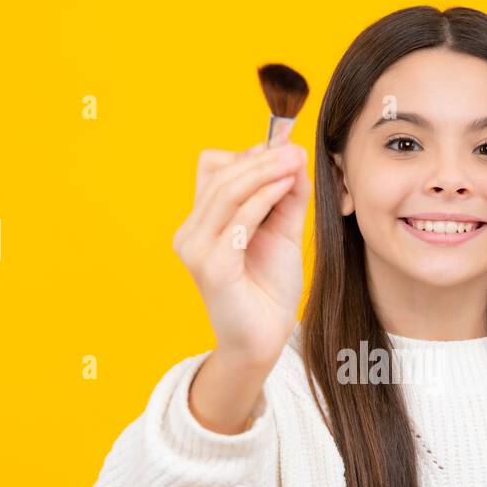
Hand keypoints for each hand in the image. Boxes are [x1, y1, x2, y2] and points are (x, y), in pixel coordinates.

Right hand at [172, 139, 310, 369]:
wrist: (265, 339)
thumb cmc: (270, 288)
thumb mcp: (282, 230)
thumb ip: (287, 195)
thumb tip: (294, 154)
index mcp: (201, 222)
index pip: (213, 169)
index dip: (248, 154)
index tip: (285, 148)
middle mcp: (190, 232)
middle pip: (219, 174)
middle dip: (261, 158)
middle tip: (295, 150)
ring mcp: (196, 250)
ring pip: (226, 191)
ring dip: (264, 172)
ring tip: (294, 163)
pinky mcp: (211, 267)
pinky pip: (238, 221)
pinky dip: (263, 198)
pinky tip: (286, 188)